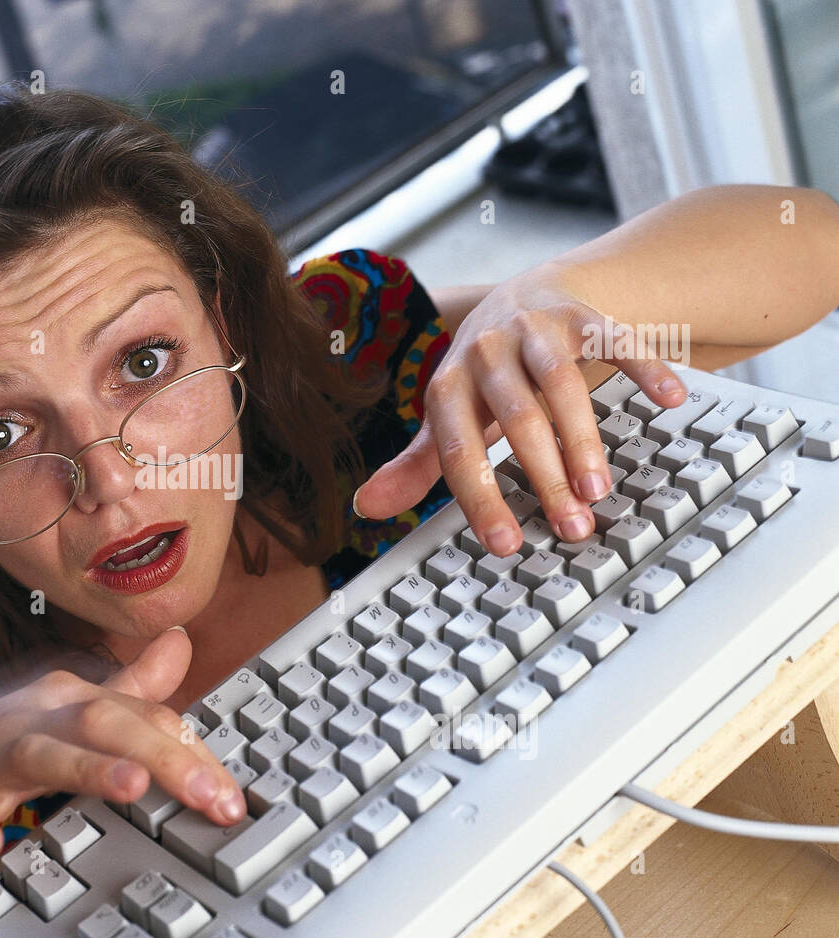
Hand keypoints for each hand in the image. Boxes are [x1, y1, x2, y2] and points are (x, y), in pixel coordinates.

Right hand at [0, 628, 243, 871]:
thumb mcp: (66, 711)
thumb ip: (128, 688)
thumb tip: (179, 643)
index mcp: (67, 700)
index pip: (142, 717)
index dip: (193, 751)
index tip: (233, 795)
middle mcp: (33, 717)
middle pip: (104, 722)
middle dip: (164, 757)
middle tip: (214, 797)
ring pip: (41, 754)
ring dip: (86, 769)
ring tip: (132, 788)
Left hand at [352, 271, 686, 555]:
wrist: (528, 297)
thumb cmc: (485, 378)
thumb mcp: (449, 418)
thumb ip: (417, 465)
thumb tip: (364, 508)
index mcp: (448, 386)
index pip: (457, 447)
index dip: (479, 495)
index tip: (504, 543)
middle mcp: (486, 352)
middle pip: (514, 419)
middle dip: (542, 476)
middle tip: (570, 527)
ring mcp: (534, 329)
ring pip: (559, 383)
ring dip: (582, 438)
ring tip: (600, 489)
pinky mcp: (581, 313)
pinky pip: (614, 337)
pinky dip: (643, 366)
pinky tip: (668, 399)